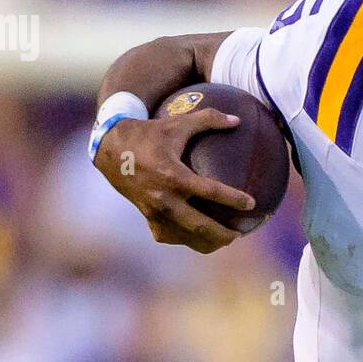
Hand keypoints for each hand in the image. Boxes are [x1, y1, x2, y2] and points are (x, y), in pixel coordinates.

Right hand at [94, 110, 255, 253]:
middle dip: (222, 234)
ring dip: (206, 242)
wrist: (111, 150)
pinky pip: (169, 234)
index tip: (251, 204)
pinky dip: (185, 238)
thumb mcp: (178, 123)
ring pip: (185, 237)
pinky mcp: (147, 217)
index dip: (233, 199)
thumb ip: (209, 119)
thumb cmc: (149, 134)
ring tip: (225, 241)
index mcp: (173, 176)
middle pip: (200, 225)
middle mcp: (164, 198)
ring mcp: (154, 211)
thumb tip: (237, 120)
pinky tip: (199, 237)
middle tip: (240, 234)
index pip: (210, 192)